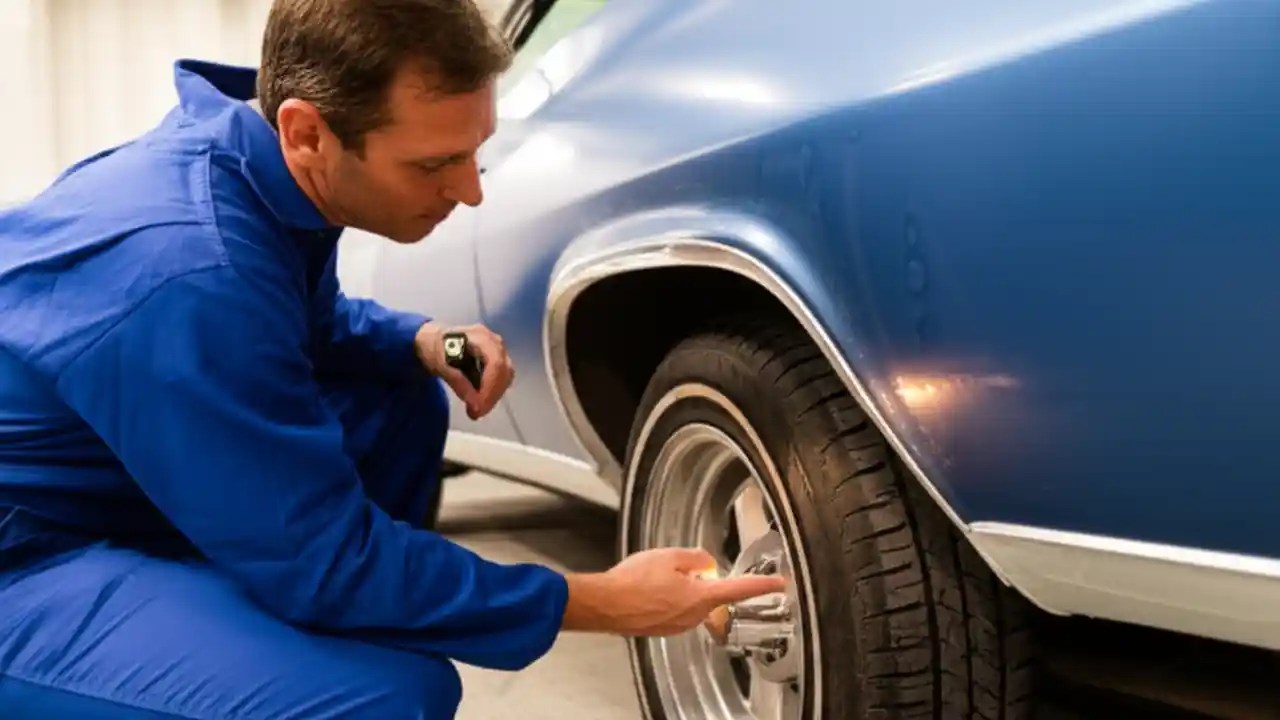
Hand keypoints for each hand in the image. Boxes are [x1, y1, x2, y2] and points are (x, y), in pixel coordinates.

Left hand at [414, 321, 514, 418]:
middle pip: (504, 371)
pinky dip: (493, 392)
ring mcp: (498, 350)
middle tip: (476, 413)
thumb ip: (458, 382)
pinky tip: (480, 400)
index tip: (479, 407)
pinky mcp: (499, 360)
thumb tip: (474, 404)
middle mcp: (494, 342)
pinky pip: (503, 378)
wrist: (432, 341)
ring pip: (506, 376)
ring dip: (493, 396)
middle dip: (492, 395)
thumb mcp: (441, 365)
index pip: (495, 363)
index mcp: (480, 337)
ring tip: (476, 410)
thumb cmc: (435, 349)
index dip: (490, 387)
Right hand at [561, 547, 786, 635]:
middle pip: (709, 593)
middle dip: (698, 578)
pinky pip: (674, 609)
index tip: (780, 584)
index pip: (739, 589)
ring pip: (690, 601)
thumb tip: (707, 564)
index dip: (762, 585)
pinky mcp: (664, 629)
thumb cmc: (634, 581)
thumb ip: (695, 558)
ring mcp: (678, 625)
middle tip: (675, 565)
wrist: (606, 605)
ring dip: (681, 588)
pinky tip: (648, 590)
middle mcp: (694, 616)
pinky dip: (666, 597)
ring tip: (654, 577)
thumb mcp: (669, 557)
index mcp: (701, 597)